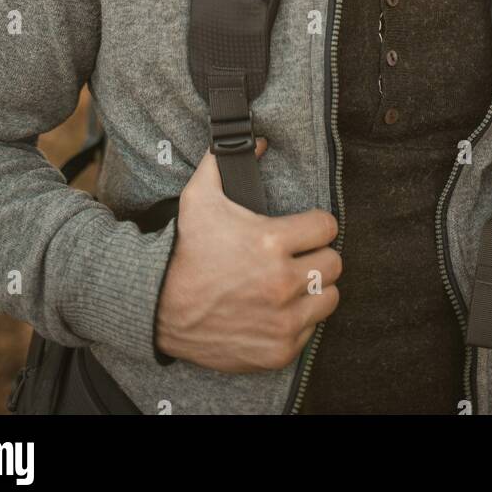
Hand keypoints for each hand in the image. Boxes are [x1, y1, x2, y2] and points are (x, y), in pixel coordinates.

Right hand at [155, 138, 341, 371]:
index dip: (316, 224)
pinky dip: (299, 321)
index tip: (305, 229)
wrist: (158, 308)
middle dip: (318, 256)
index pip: (327, 227)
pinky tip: (279, 310)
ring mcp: (282, 320)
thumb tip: (259, 140)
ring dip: (314, 289)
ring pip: (329, 297)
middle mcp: (282, 283)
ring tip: (294, 283)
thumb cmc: (184, 251)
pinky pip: (311, 331)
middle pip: (334, 264)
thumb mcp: (199, 198)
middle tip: (300, 256)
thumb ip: (225, 161)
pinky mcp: (278, 350)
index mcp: (271, 242)